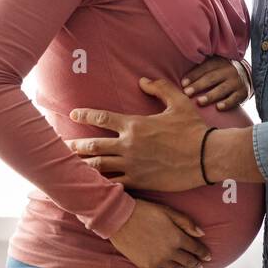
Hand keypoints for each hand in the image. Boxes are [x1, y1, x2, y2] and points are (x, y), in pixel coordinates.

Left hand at [66, 77, 207, 191]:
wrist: (208, 156)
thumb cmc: (194, 128)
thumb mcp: (179, 102)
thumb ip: (159, 88)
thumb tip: (142, 80)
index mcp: (135, 125)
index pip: (102, 117)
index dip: (85, 114)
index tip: (73, 114)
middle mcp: (129, 145)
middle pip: (93, 145)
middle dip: (75, 145)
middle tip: (60, 147)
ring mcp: (133, 166)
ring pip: (100, 166)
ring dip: (82, 165)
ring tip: (68, 167)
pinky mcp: (140, 182)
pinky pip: (115, 184)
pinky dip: (101, 184)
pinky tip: (90, 186)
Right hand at [109, 199, 211, 267]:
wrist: (120, 219)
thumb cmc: (145, 211)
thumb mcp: (168, 211)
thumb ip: (187, 223)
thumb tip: (202, 234)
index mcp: (177, 237)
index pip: (196, 249)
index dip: (204, 253)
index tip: (208, 256)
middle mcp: (170, 252)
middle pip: (188, 261)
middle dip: (196, 262)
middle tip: (200, 264)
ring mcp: (158, 261)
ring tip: (187, 266)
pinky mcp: (146, 266)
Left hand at [181, 56, 248, 110]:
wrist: (245, 77)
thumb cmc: (221, 73)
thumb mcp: (214, 67)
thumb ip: (200, 70)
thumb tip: (179, 79)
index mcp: (219, 62)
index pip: (204, 68)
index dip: (193, 76)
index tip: (183, 84)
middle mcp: (229, 71)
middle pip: (211, 78)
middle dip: (198, 86)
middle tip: (187, 93)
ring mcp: (236, 82)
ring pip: (222, 89)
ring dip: (210, 96)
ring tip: (199, 102)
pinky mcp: (243, 93)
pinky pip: (234, 99)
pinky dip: (227, 103)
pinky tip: (218, 108)